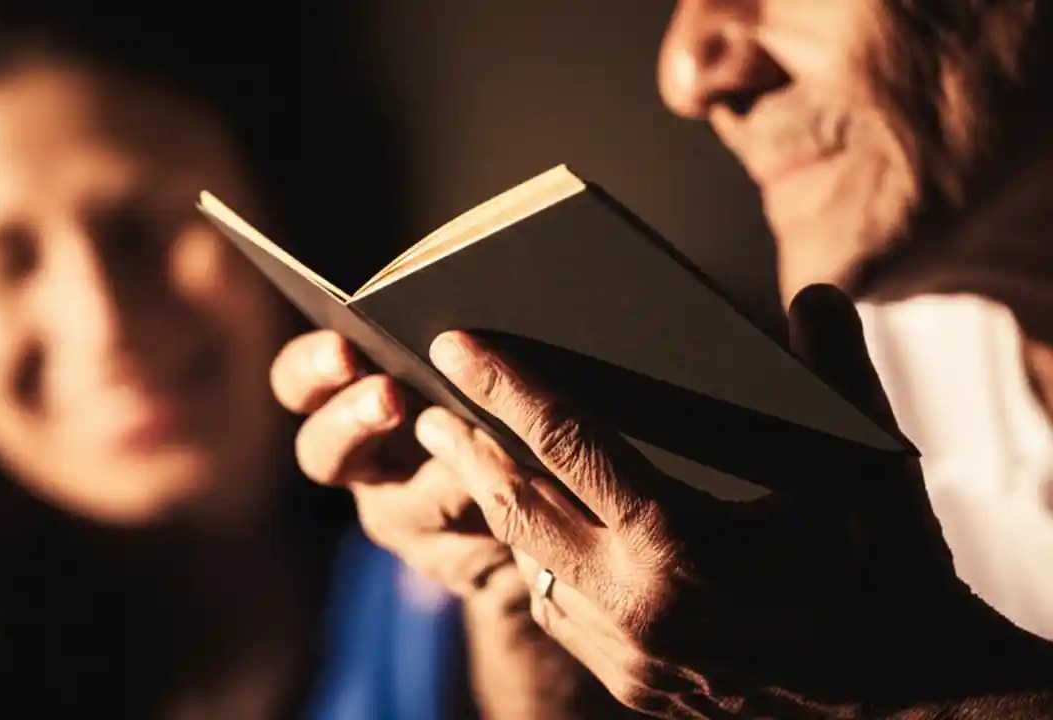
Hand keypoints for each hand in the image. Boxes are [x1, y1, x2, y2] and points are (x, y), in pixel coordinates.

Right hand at [270, 330, 510, 596]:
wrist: (542, 493)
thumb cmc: (491, 398)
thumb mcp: (464, 367)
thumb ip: (450, 348)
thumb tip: (457, 306)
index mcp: (348, 397)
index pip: (298, 381)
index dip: (311, 367)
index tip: (343, 347)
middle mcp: (361, 461)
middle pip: (323, 451)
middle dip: (353, 420)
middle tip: (389, 395)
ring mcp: (400, 514)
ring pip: (403, 505)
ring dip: (440, 478)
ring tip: (477, 453)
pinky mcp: (448, 558)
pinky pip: (463, 545)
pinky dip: (494, 517)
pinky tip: (527, 494)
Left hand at [413, 284, 1052, 715]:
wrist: (910, 704)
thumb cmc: (890, 580)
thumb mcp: (875, 477)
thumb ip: (843, 378)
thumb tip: (817, 296)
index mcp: (681, 550)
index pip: (570, 445)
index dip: (507, 386)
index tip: (455, 342)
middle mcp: (635, 610)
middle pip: (520, 508)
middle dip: (468, 448)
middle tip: (429, 401)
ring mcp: (626, 657)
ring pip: (529, 563)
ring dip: (490, 504)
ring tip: (458, 453)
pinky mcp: (630, 684)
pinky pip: (557, 610)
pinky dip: (534, 559)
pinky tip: (525, 527)